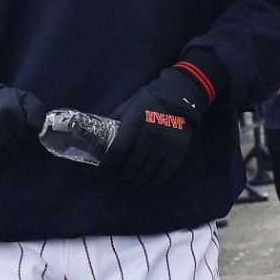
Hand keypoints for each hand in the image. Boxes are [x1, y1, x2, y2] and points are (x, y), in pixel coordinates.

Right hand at [0, 76, 46, 167]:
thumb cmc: (5, 102)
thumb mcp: (25, 99)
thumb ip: (37, 112)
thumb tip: (44, 131)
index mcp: (8, 113)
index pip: (26, 139)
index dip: (27, 137)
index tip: (23, 132)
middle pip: (14, 150)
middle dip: (16, 145)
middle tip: (11, 137)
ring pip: (1, 159)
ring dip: (4, 154)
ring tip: (1, 142)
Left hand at [101, 66, 205, 184]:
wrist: (181, 96)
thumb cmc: (149, 100)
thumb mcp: (128, 105)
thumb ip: (115, 121)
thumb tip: (99, 137)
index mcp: (135, 122)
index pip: (118, 151)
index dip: (108, 166)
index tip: (103, 173)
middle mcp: (150, 135)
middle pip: (131, 166)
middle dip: (120, 176)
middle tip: (115, 180)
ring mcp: (166, 144)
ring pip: (146, 172)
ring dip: (135, 182)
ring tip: (128, 184)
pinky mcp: (178, 151)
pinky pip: (164, 173)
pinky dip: (153, 182)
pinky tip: (146, 184)